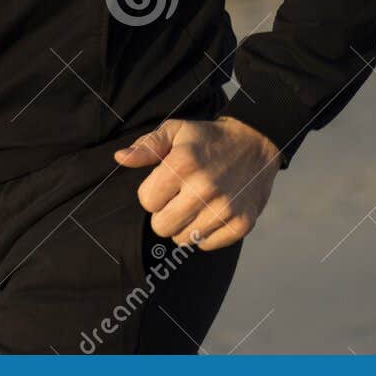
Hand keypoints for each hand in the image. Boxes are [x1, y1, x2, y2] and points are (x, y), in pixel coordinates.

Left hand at [112, 116, 280, 250]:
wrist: (255, 143)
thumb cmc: (207, 139)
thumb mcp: (175, 131)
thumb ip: (146, 146)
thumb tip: (120, 158)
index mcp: (183, 164)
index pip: (146, 201)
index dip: (152, 193)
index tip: (165, 183)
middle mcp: (204, 188)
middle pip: (161, 227)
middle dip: (164, 214)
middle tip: (177, 198)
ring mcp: (225, 208)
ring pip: (182, 239)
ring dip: (184, 225)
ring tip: (195, 204)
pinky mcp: (242, 224)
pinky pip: (206, 245)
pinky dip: (205, 233)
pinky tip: (211, 213)